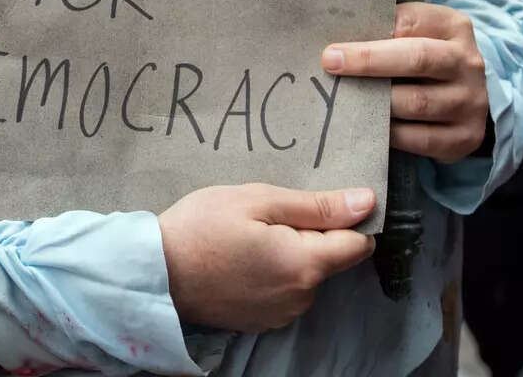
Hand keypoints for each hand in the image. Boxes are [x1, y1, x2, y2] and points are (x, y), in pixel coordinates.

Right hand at [158, 183, 375, 331]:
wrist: (155, 273)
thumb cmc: (203, 227)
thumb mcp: (259, 200)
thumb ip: (317, 205)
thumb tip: (368, 202)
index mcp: (306, 264)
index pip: (359, 244)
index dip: (348, 219)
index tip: (318, 204)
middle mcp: (301, 297)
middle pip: (330, 259)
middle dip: (311, 235)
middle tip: (267, 215)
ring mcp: (280, 315)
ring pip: (306, 276)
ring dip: (291, 255)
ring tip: (249, 237)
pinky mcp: (261, 322)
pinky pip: (284, 292)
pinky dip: (273, 275)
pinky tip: (242, 260)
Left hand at [322, 3, 488, 163]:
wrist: (467, 98)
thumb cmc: (428, 58)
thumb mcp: (418, 33)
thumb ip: (387, 30)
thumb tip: (340, 42)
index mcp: (454, 27)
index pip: (411, 23)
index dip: (374, 32)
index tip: (335, 46)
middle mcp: (467, 63)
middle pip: (417, 58)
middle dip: (369, 61)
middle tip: (331, 63)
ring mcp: (469, 102)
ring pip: (416, 103)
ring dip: (376, 102)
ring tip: (344, 99)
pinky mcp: (464, 137)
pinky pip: (419, 139)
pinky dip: (389, 134)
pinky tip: (367, 126)